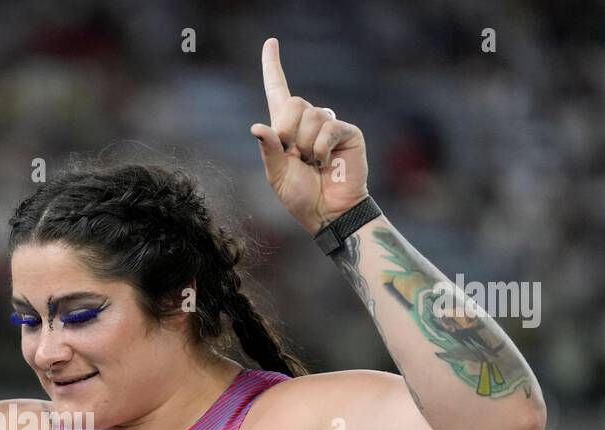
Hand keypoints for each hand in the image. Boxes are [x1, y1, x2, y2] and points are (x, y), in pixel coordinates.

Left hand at [249, 38, 368, 235]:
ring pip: (310, 115)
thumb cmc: (301, 196)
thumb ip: (269, 150)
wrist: (327, 212)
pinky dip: (321, 149)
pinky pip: (328, 127)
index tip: (270, 42)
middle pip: (293, 102)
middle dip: (287, 130)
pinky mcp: (347, 131)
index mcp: (286, 129)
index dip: (272, 67)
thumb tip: (257, 126)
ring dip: (306, 145)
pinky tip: (325, 164)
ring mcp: (328, 124)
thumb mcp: (277, 175)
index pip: (278, 91)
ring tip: (313, 164)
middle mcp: (307, 121)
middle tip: (294, 154)